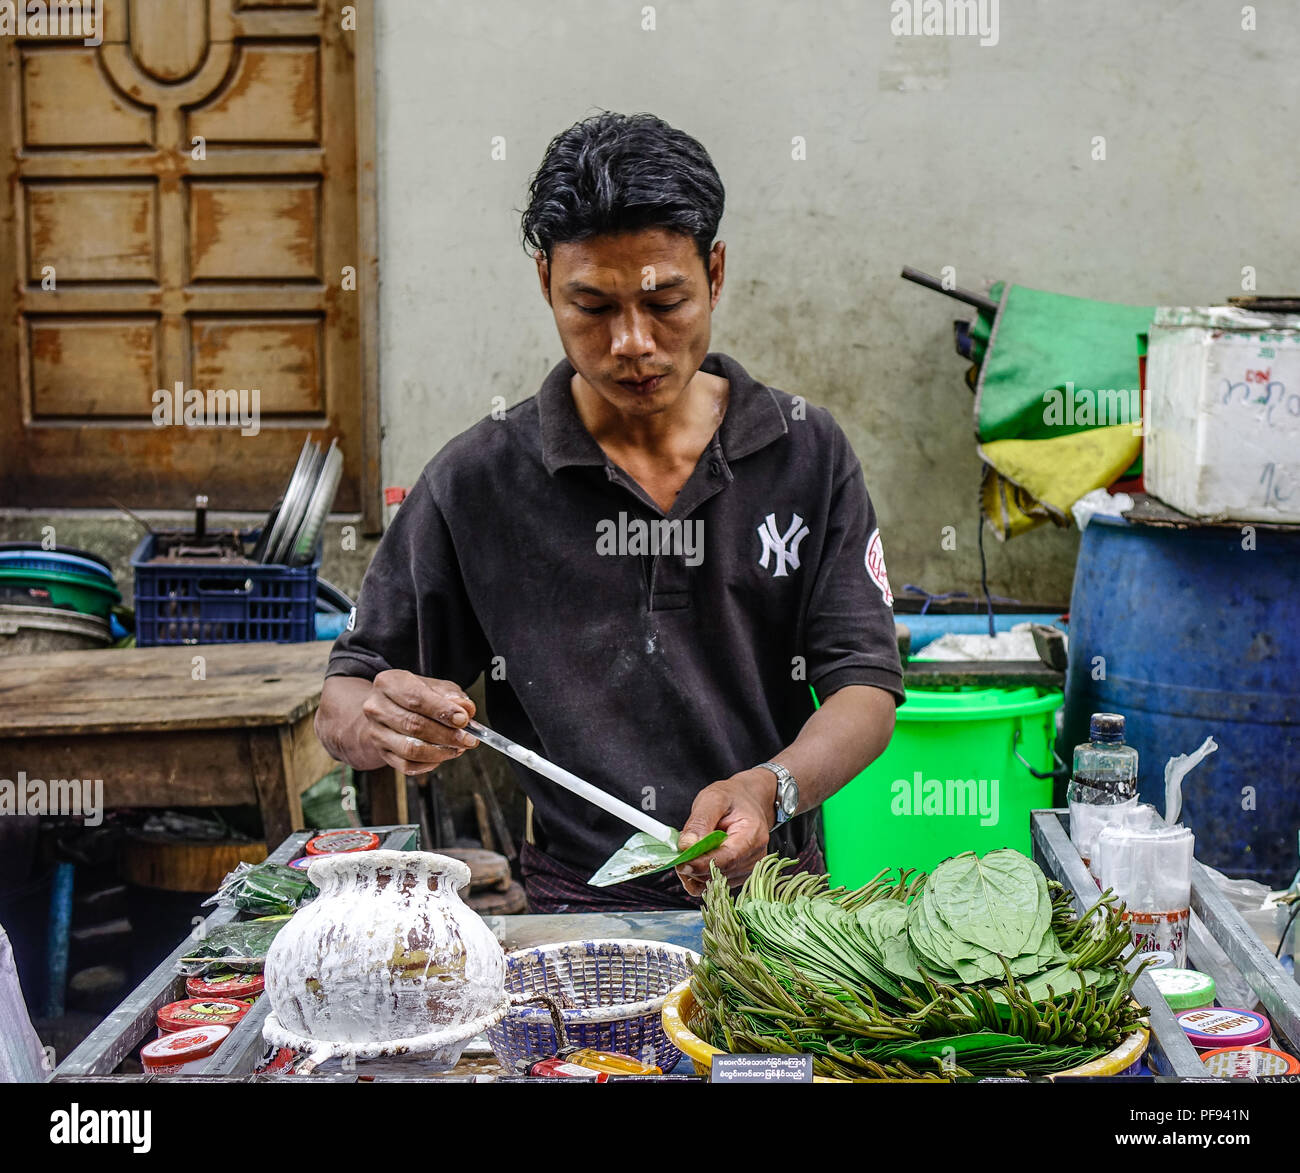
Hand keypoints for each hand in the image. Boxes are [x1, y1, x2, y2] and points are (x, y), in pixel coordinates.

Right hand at [357, 670, 477, 775]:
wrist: (389, 709)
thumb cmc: (415, 696)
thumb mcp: (435, 687)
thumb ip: (452, 696)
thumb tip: (465, 709)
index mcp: (388, 683)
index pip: (416, 699)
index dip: (442, 711)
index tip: (463, 720)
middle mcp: (377, 707)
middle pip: (414, 725)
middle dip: (446, 735)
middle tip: (468, 739)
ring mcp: (376, 732)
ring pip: (410, 749)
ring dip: (440, 752)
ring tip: (458, 747)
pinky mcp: (382, 753)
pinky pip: (406, 765)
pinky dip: (429, 764)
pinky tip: (441, 755)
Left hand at [674, 768, 776, 897]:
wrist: (748, 802)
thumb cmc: (733, 798)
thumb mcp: (713, 798)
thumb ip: (700, 821)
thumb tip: (687, 845)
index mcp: (753, 835)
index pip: (727, 858)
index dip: (702, 864)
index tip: (681, 863)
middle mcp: (754, 856)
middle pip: (719, 873)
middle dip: (694, 867)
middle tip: (678, 854)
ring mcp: (748, 869)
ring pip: (715, 882)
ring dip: (696, 872)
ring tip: (690, 852)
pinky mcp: (739, 876)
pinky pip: (715, 884)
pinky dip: (700, 876)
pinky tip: (695, 862)